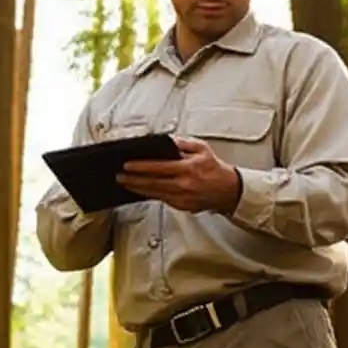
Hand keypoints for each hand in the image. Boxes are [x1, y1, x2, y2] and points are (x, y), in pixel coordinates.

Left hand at [116, 136, 241, 213]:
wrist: (228, 190)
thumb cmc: (214, 168)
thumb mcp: (201, 149)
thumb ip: (182, 143)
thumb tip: (165, 140)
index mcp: (188, 169)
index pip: (159, 168)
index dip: (141, 167)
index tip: (128, 165)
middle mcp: (184, 185)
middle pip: (152, 183)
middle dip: (133, 179)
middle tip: (120, 176)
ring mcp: (182, 198)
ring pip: (154, 193)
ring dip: (138, 188)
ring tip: (125, 183)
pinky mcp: (182, 206)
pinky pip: (162, 199)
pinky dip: (150, 193)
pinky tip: (141, 189)